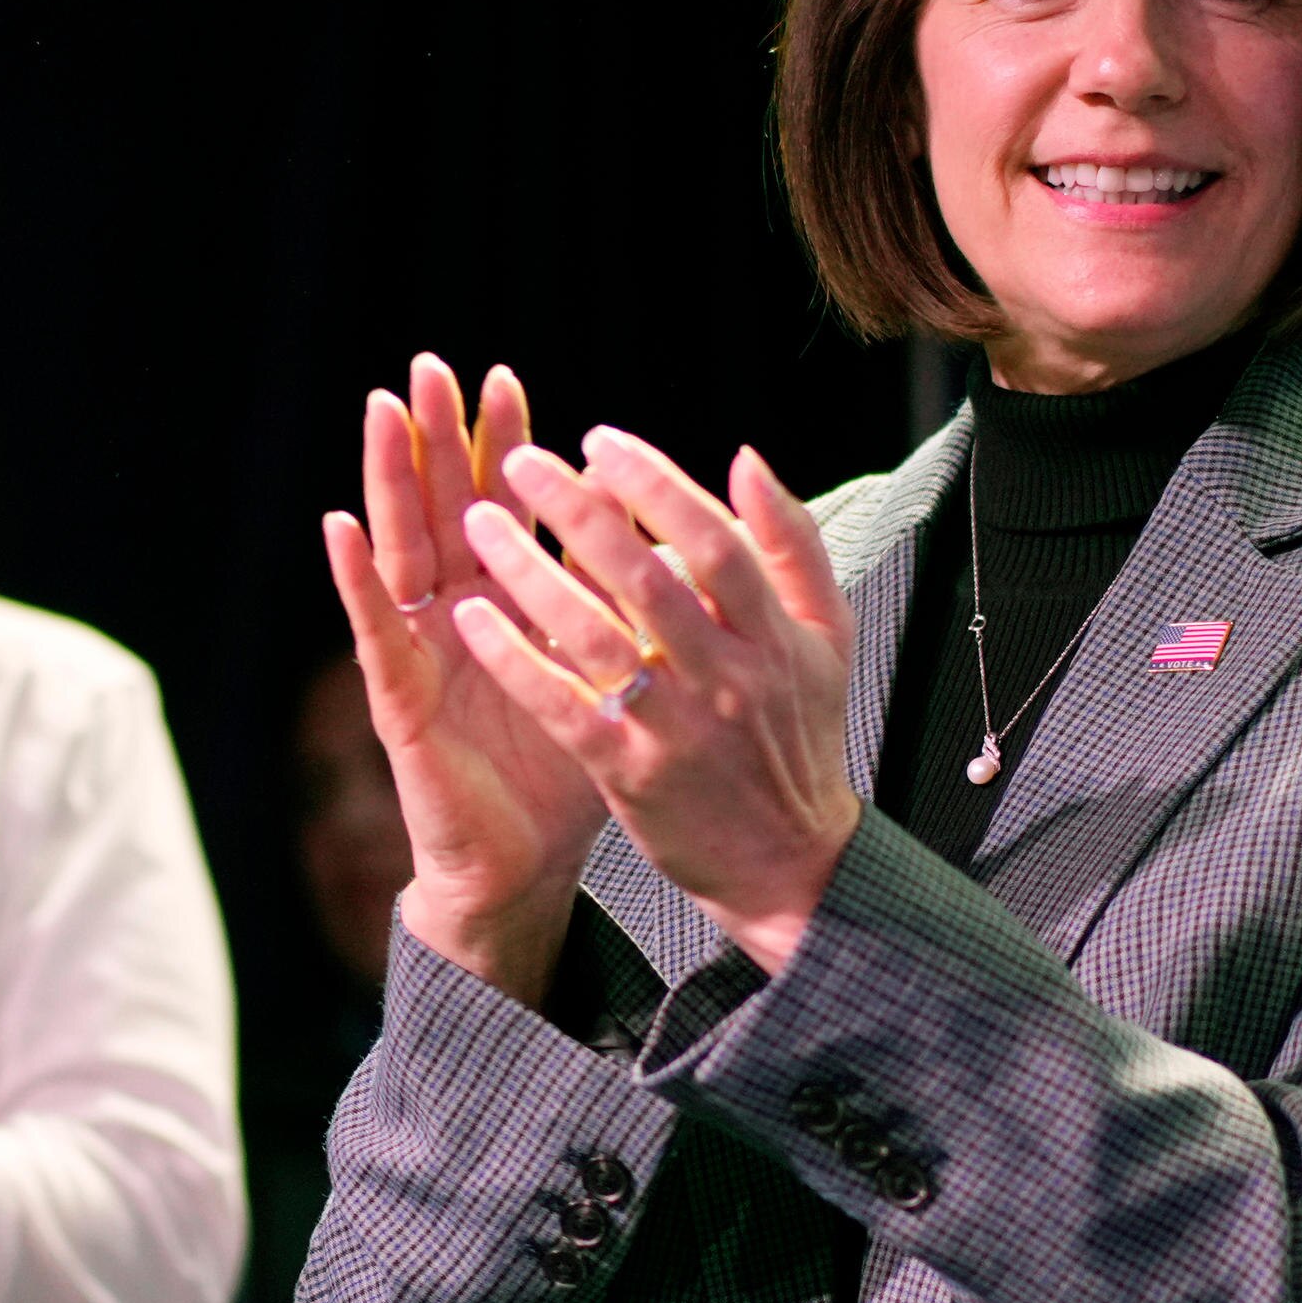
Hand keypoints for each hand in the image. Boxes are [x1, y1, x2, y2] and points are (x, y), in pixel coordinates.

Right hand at [322, 354, 609, 998]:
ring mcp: (420, 653)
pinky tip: (342, 528)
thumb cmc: (564, 771)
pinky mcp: (400, 701)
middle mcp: (453, 617)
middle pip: (438, 509)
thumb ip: (615, 600)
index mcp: (503, 604)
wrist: (527, 868)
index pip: (498, 506)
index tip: (506, 379)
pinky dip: (357, 579)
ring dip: (388, 481)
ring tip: (382, 413)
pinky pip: (376, 631)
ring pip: (400, 550)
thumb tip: (660, 525)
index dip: (498, 444)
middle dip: (435, 438)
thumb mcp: (602, 670)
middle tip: (431, 367)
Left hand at [448, 428, 859, 974]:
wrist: (789, 860)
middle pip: (649, 580)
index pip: (714, 542)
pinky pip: (564, 709)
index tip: (600, 441)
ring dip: (532, 574)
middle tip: (522, 461)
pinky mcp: (632, 775)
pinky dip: (518, 660)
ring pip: (597, 639)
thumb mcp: (827, 637)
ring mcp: (678, 730)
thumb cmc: (797, 738)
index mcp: (774, 636)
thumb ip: (793, 545)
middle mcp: (728, 679)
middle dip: (580, 513)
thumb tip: (746, 460)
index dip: (655, 484)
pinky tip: (474, 618)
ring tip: (480, 522)